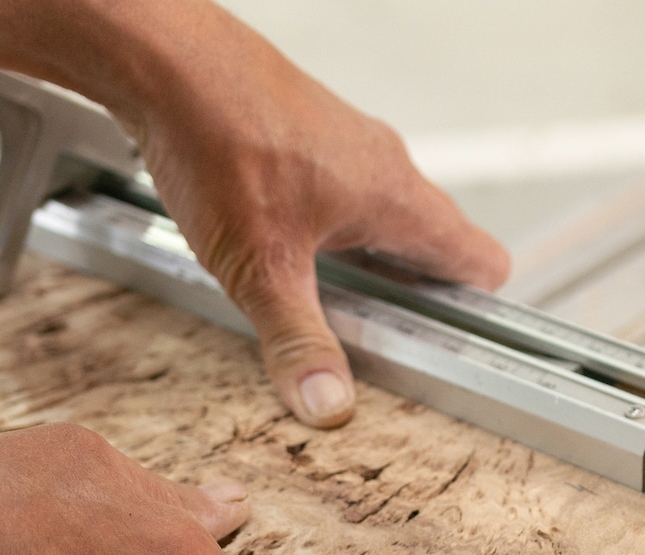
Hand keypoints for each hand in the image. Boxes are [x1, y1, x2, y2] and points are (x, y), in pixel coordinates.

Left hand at [0, 0, 510, 425]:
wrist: (162, 59)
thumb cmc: (216, 136)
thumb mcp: (261, 267)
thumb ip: (299, 342)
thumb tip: (331, 404)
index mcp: (396, 198)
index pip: (483, 262)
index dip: (475, 313)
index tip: (449, 349)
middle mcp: (384, 168)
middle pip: (437, 248)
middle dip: (415, 299)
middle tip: (377, 339)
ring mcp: (349, 148)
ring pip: (388, 222)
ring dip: (370, 267)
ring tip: (324, 300)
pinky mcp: (310, 139)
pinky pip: (347, 198)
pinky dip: (332, 235)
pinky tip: (282, 251)